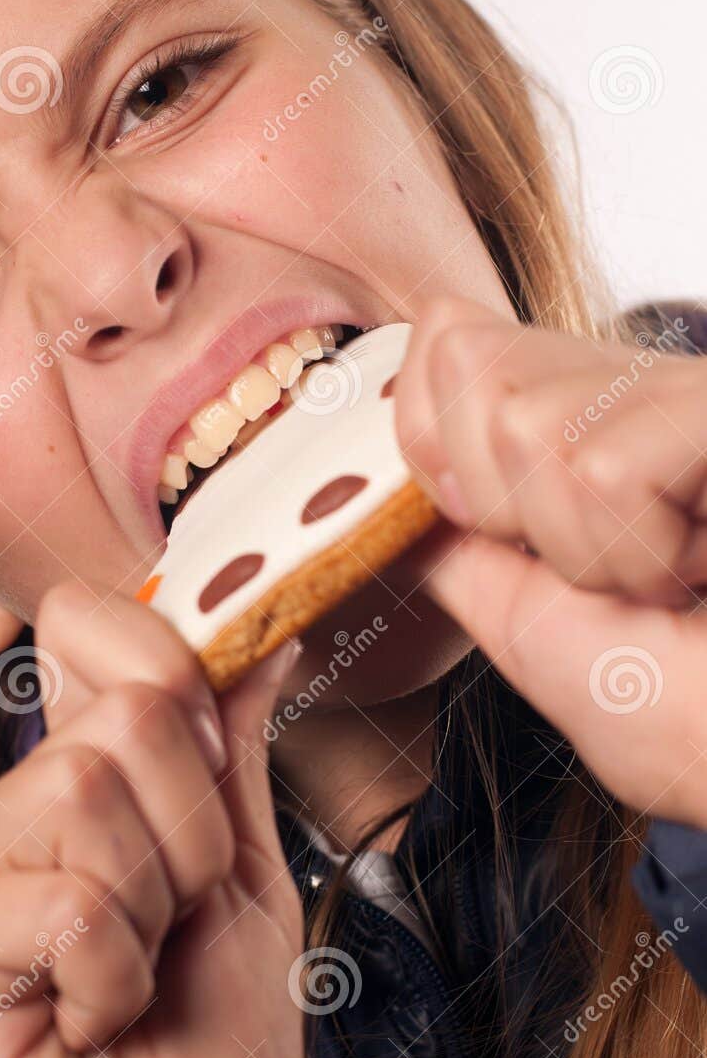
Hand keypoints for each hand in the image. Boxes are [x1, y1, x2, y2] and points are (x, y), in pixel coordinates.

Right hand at [0, 581, 305, 1057]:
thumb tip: (259, 637)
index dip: (174, 668)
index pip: (101, 622)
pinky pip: (68, 902)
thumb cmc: (210, 1039)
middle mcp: (22, 797)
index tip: (213, 769)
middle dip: (197, 833)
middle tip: (175, 919)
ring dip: (155, 909)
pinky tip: (86, 1020)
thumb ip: (235, 754)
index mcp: (90, 766)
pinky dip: (114, 979)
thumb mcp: (247, 877)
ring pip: (91, 791)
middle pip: (133, 711)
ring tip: (130, 974)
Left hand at [397, 295, 706, 825]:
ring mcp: (685, 388)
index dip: (433, 444)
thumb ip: (453, 539)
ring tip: (668, 577)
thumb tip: (382, 481)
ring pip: (528, 427)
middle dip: (507, 506)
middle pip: (465, 365)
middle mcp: (630, 384)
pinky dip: (639, 553)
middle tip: (603, 565)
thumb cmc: (682, 718)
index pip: (445, 339)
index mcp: (577, 422)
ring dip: (587, 550)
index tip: (514, 537)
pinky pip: (603, 468)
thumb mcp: (525, 623)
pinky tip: (702, 566)